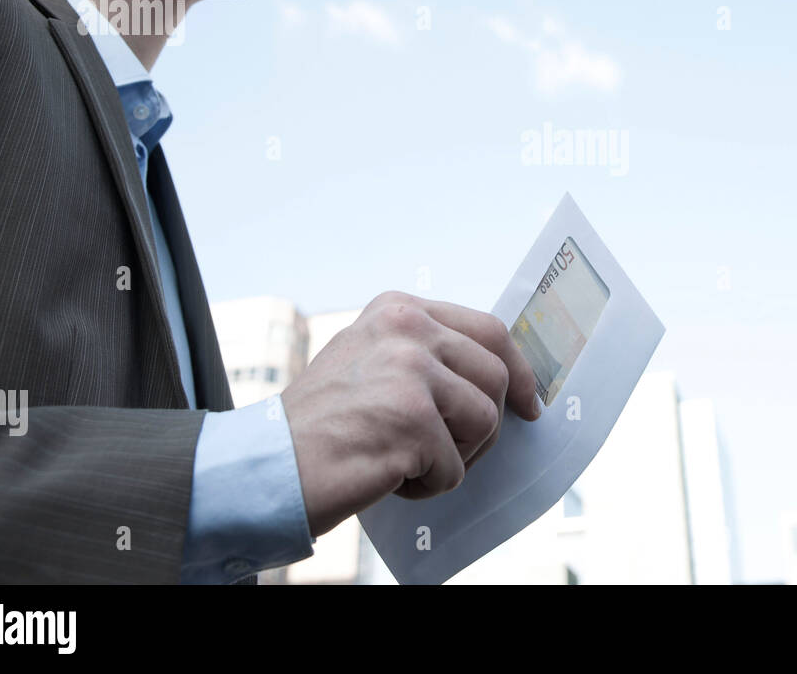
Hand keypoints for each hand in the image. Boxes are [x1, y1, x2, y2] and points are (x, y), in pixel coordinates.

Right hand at [279, 290, 539, 537]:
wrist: (267, 464)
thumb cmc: (319, 423)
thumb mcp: (369, 358)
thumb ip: (424, 352)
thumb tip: (495, 373)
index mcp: (399, 310)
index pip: (489, 330)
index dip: (519, 370)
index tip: (529, 402)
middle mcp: (407, 330)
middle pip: (496, 377)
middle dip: (485, 424)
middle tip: (456, 450)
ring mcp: (411, 373)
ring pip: (484, 422)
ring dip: (454, 456)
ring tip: (405, 461)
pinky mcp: (412, 422)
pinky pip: (455, 467)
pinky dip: (426, 486)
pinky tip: (385, 477)